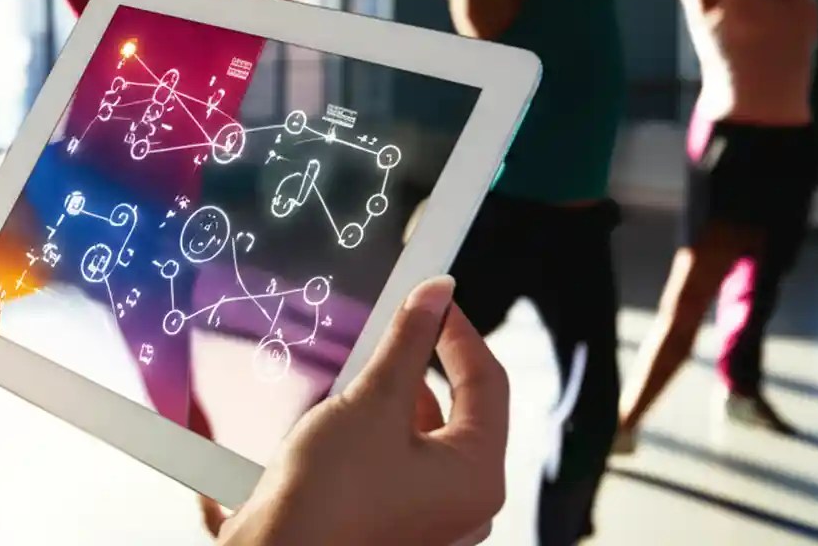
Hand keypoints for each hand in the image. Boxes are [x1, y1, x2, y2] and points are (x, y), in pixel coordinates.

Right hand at [218, 276, 508, 545]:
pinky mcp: (395, 523)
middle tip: (395, 329)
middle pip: (460, 410)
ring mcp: (430, 518)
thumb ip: (408, 342)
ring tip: (358, 379)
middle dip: (424, 367)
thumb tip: (435, 295)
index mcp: (478, 476)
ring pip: (427, 436)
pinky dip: (380, 432)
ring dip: (397, 399)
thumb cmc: (329, 498)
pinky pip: (401, 463)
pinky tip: (343, 420)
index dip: (459, 331)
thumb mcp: (373, 402)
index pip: (488, 382)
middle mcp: (464, 503)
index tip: (434, 299)